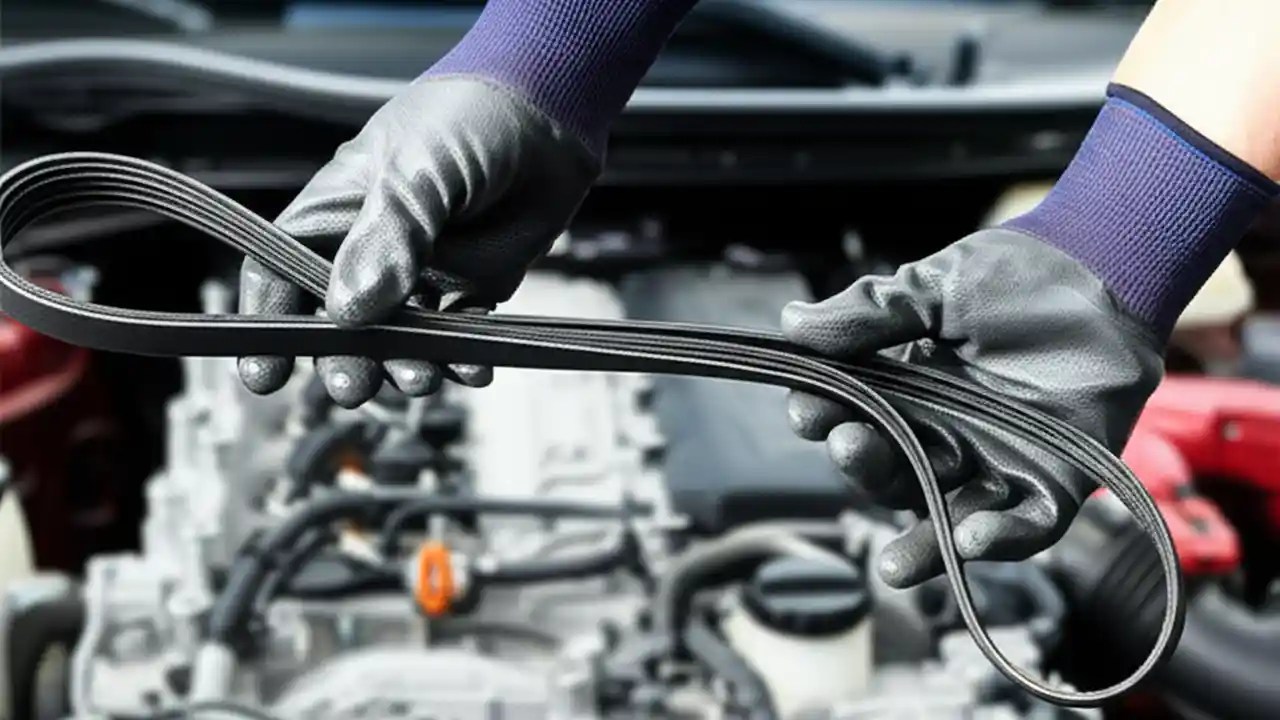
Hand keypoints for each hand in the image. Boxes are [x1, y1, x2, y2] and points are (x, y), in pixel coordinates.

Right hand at [237, 77, 598, 405]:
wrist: (552, 110)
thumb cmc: (469, 117)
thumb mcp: (418, 169)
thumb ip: (389, 237)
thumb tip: (351, 309)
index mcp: (336, 213)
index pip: (280, 272)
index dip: (268, 323)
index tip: (266, 373)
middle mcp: (372, 250)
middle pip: (338, 324)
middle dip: (344, 360)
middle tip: (356, 385)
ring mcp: (423, 273)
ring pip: (399, 340)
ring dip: (406, 367)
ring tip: (423, 378)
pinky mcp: (473, 286)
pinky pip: (458, 338)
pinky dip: (463, 359)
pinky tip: (473, 370)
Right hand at [783, 229, 1164, 587]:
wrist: (1103, 272)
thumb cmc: (1013, 277)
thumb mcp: (931, 287)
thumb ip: (869, 312)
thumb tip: (793, 325)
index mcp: (904, 392)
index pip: (853, 416)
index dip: (827, 416)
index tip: (808, 407)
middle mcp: (941, 434)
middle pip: (893, 470)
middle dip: (867, 465)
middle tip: (851, 442)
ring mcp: (995, 461)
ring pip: (948, 513)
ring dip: (922, 545)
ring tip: (894, 567)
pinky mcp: (1052, 480)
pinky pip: (1025, 524)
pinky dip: (1000, 538)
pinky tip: (971, 539)